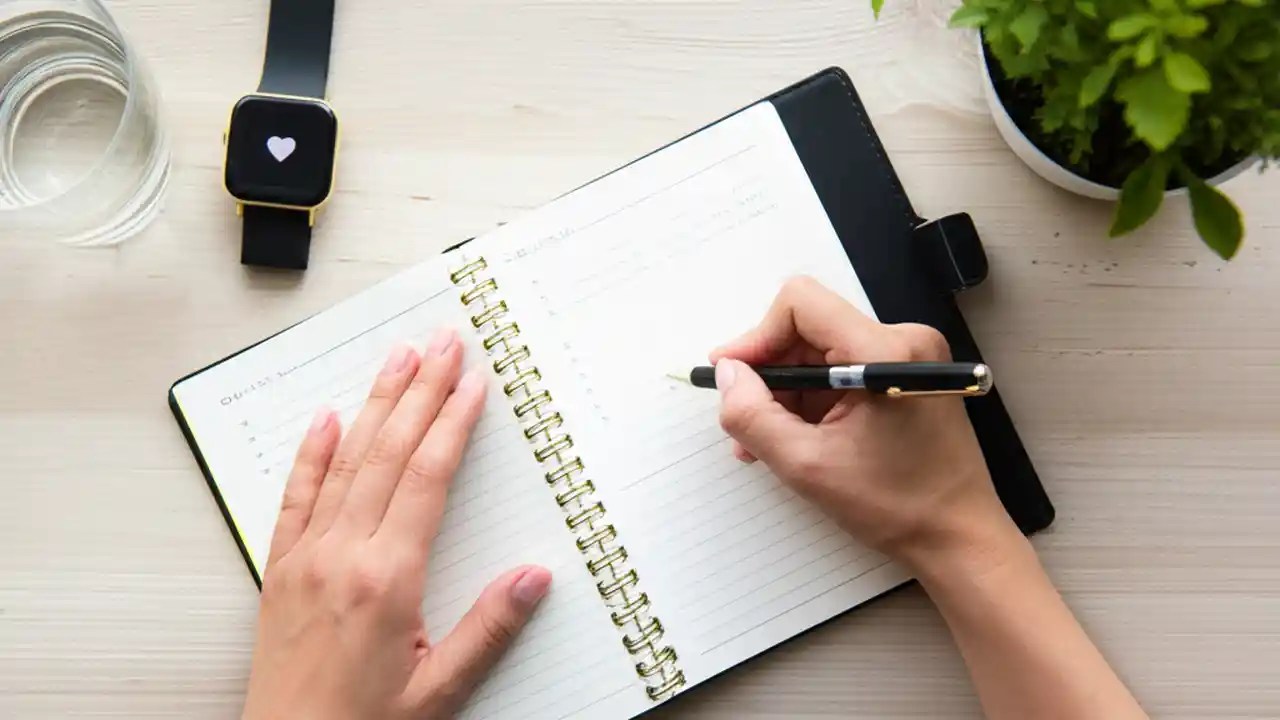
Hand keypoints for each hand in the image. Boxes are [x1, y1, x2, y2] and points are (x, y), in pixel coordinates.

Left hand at [241, 328, 551, 719]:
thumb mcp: (440, 690)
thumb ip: (490, 629)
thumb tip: (537, 576)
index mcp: (387, 578)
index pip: (427, 478)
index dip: (453, 423)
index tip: (473, 383)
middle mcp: (341, 555)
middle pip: (389, 453)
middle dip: (421, 391)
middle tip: (442, 343)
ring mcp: (305, 557)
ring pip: (345, 462)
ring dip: (375, 404)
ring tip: (398, 359)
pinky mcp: (279, 570)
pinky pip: (294, 498)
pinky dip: (310, 454)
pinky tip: (323, 418)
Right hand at [710, 276, 1017, 569]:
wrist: (958, 536)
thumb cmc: (897, 506)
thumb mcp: (806, 465)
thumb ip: (753, 415)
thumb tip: (726, 375)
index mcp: (885, 351)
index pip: (800, 304)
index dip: (757, 337)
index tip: (733, 376)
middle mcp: (903, 340)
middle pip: (809, 328)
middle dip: (770, 373)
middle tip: (744, 419)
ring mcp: (910, 356)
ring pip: (822, 352)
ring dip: (788, 392)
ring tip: (766, 441)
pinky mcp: (909, 375)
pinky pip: (844, 369)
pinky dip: (814, 400)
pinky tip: (798, 437)